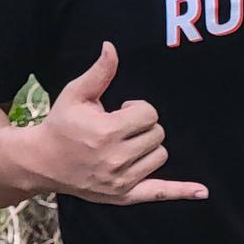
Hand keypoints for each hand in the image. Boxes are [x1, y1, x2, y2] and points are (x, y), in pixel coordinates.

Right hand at [31, 42, 208, 204]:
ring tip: (126, 145)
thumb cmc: (61, 124)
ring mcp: (120, 180)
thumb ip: (99, 73)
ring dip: (149, 147)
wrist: (41, 162)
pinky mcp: (123, 195)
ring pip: (160, 156)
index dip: (137, 109)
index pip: (149, 114)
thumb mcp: (76, 94)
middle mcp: (116, 159)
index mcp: (107, 132)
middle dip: (143, 127)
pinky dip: (181, 191)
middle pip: (158, 134)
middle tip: (121, 128)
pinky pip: (159, 193)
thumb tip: (111, 47)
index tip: (121, 111)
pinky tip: (202, 192)